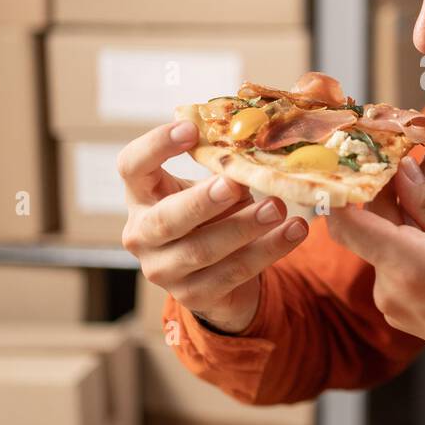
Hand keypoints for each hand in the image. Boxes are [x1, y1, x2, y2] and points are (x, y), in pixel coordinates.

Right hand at [118, 120, 309, 333]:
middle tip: (235, 183)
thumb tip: (255, 142)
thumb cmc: (211, 216)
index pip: (131, 166)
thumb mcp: (210, 188)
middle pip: (165, 219)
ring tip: (278, 207)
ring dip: (244, 227)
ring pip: (202, 250)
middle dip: (202, 201)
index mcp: (142, 196)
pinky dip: (266, 251)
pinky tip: (293, 232)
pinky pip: (232, 273)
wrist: (218, 277)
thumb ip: (223, 169)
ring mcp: (164, 270)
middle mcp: (142, 235)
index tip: (191, 129)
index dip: (155, 146)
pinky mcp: (194, 296)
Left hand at [327, 152, 424, 390]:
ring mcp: (395, 304)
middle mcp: (390, 289)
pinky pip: (400, 263)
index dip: (346, 185)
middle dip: (395, 188)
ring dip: (410, 211)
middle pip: (372, 225)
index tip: (367, 158)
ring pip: (388, 241)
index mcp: (408, 266)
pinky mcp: (405, 311)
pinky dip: (416, 237)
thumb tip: (402, 172)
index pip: (344, 221)